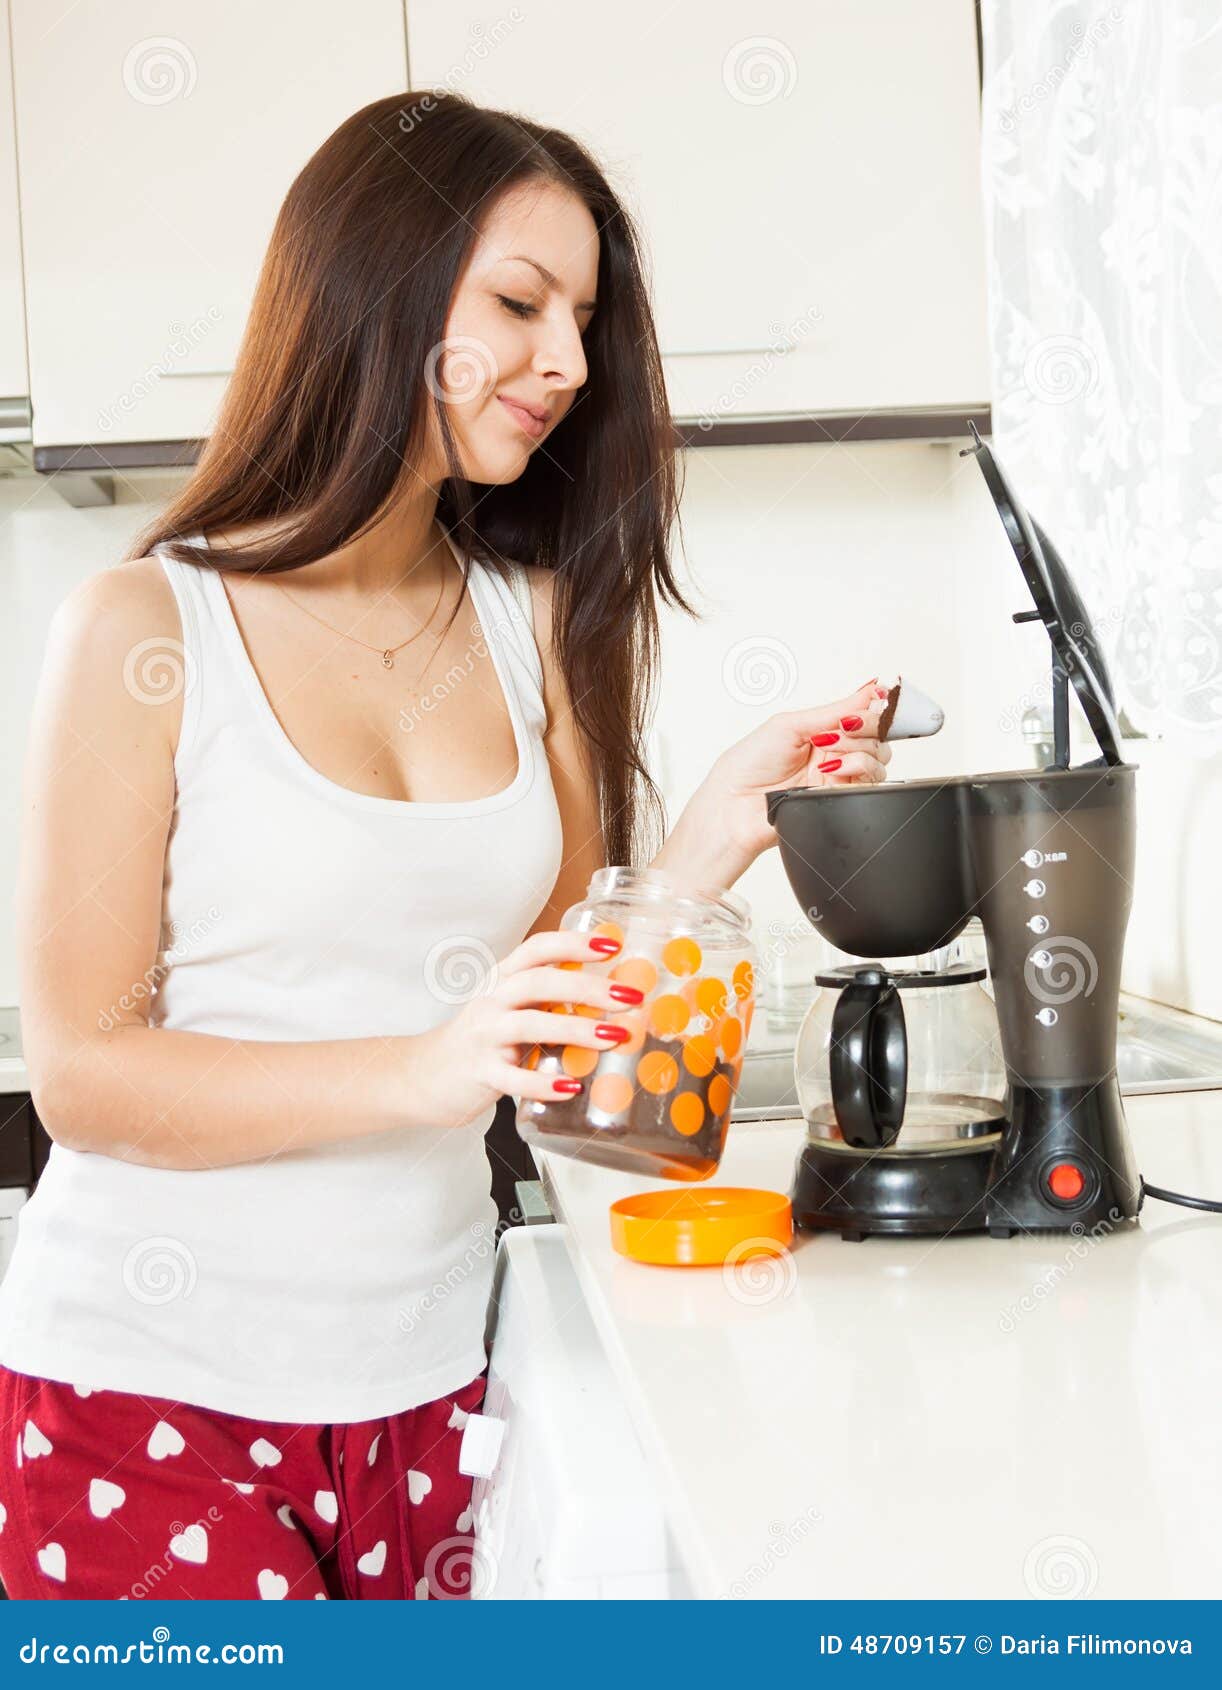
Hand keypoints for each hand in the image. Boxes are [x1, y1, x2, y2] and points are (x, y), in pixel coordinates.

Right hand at [417, 928, 639, 1128]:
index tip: (612, 945)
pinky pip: (512, 1078)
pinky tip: (572, 1088)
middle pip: (539, 981)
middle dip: (587, 986)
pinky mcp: (479, 1073)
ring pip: (529, 1024)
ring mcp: (483, 1036)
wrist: (426, 1075)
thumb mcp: (512, 1008)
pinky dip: (543, 1083)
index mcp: (504, 979)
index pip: (537, 949)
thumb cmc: (485, 1039)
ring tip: (614, 1037)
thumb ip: (550, 999)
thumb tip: (614, 995)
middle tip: (630, 997)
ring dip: (575, 1028)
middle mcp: (492, 1000)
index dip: (574, 943)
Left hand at [665, 679, 893, 884]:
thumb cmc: (749, 763)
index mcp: (821, 731)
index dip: (872, 709)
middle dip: (865, 728)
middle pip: (878, 738)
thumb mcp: (791, 725)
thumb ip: (834, 710)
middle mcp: (834, 753)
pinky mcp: (841, 800)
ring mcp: (838, 778)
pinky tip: (833, 770)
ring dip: (860, 751)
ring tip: (829, 756)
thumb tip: (871, 689)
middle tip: (843, 730)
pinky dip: (857, 770)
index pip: (864, 716)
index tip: (873, 702)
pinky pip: (870, 784)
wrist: (734, 806)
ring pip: (879, 760)